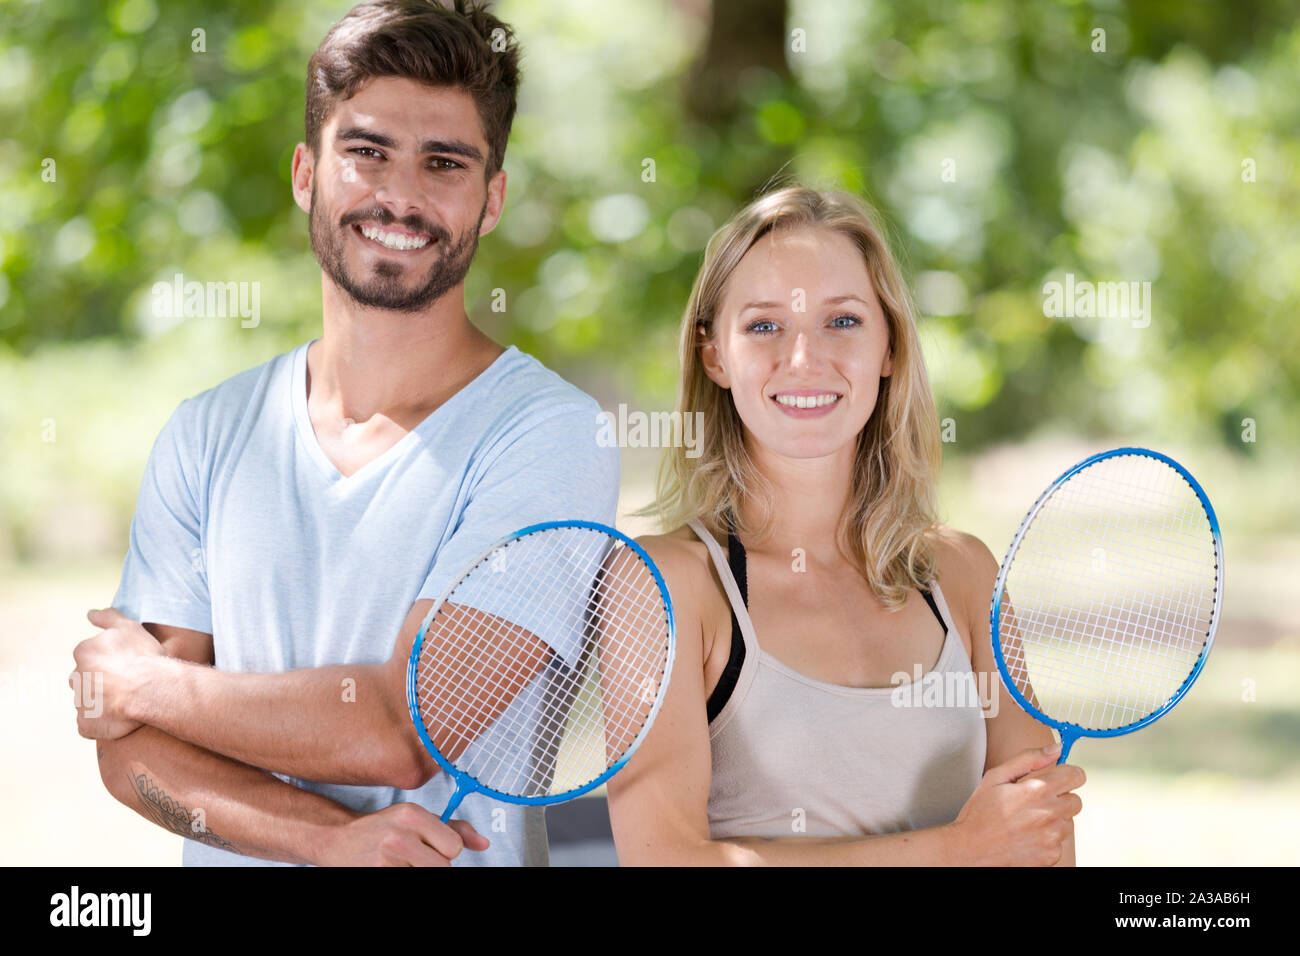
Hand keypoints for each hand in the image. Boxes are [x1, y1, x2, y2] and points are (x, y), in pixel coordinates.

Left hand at [70, 608, 164, 739]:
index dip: (110, 661)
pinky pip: (89, 723)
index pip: (90, 656)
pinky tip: (119, 716)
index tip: (127, 665)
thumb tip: (90, 614)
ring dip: (102, 701)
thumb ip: (107, 617)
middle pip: (86, 679)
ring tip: (126, 700)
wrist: (153, 688)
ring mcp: (80, 702)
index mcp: (83, 652)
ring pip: (88, 701)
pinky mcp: (86, 723)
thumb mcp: (129, 627)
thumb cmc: (143, 656)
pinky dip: (100, 721)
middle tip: (126, 683)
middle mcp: (76, 677)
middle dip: (101, 681)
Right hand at [314, 803, 490, 865]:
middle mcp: (399, 834)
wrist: (337, 840)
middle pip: (443, 867)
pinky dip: (403, 876)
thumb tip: (484, 844)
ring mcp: (386, 858)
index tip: (430, 847)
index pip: (454, 846)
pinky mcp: (377, 874)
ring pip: (428, 875)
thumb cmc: (383, 829)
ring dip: (418, 872)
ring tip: (402, 862)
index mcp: (412, 814)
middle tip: (415, 858)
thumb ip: (453, 829)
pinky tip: (391, 868)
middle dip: (433, 865)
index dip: (446, 850)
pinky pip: (407, 880)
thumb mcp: (416, 819)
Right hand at [949, 743, 1084, 865]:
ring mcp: (1052, 836)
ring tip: (1028, 820)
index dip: (1069, 774)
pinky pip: (1060, 841)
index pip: (1076, 776)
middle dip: (1060, 798)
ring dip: (1054, 819)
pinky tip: (1028, 835)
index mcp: (1038, 790)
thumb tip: (1055, 749)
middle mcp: (1049, 813)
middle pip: (1076, 800)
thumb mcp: (996, 777)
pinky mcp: (1052, 855)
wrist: (971, 849)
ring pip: (1068, 821)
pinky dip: (1048, 838)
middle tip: (1036, 802)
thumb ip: (1029, 758)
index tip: (1061, 777)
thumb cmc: (980, 814)